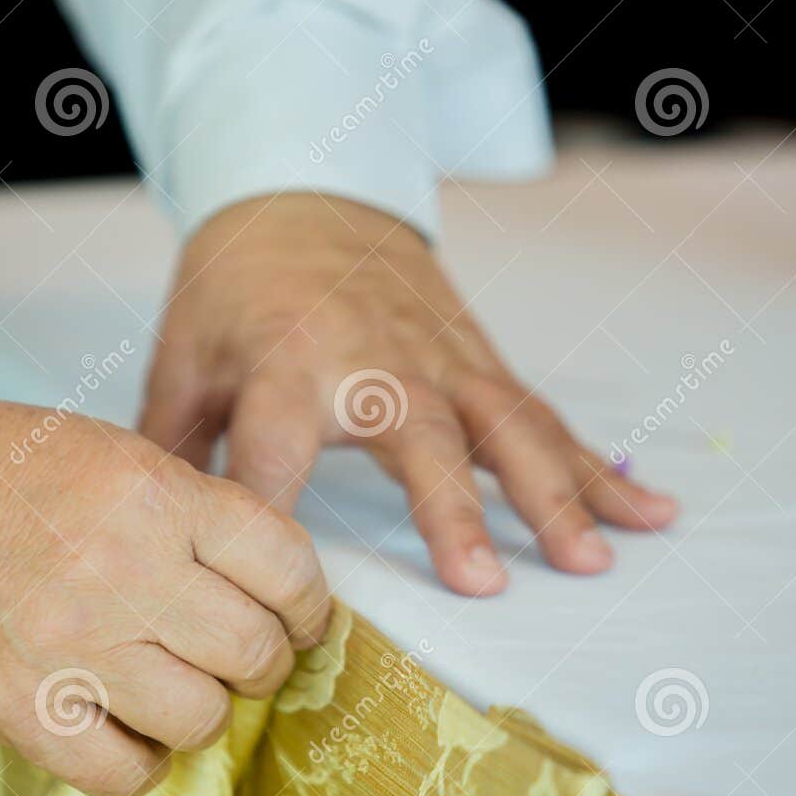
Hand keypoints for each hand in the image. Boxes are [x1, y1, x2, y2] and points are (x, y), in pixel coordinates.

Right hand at [0, 400, 330, 795]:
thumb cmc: (30, 481)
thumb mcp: (132, 463)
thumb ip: (210, 524)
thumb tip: (288, 601)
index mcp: (160, 499)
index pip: (288, 571)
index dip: (309, 609)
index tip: (299, 622)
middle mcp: (124, 571)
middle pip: (254, 654)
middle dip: (259, 665)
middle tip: (234, 660)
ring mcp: (72, 644)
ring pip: (200, 720)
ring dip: (199, 713)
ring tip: (168, 687)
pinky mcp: (23, 706)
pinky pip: (126, 773)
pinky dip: (139, 761)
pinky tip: (122, 726)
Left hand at [139, 194, 678, 594]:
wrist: (305, 191)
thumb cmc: (235, 288)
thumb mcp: (184, 357)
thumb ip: (172, 450)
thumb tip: (145, 545)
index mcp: (286, 364)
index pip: (274, 455)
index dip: (275, 523)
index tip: (282, 604)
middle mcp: (374, 362)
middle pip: (421, 438)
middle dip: (454, 509)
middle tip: (484, 583)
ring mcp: (440, 358)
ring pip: (507, 427)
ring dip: (556, 494)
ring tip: (597, 560)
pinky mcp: (480, 359)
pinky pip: (546, 415)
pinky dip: (600, 468)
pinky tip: (651, 513)